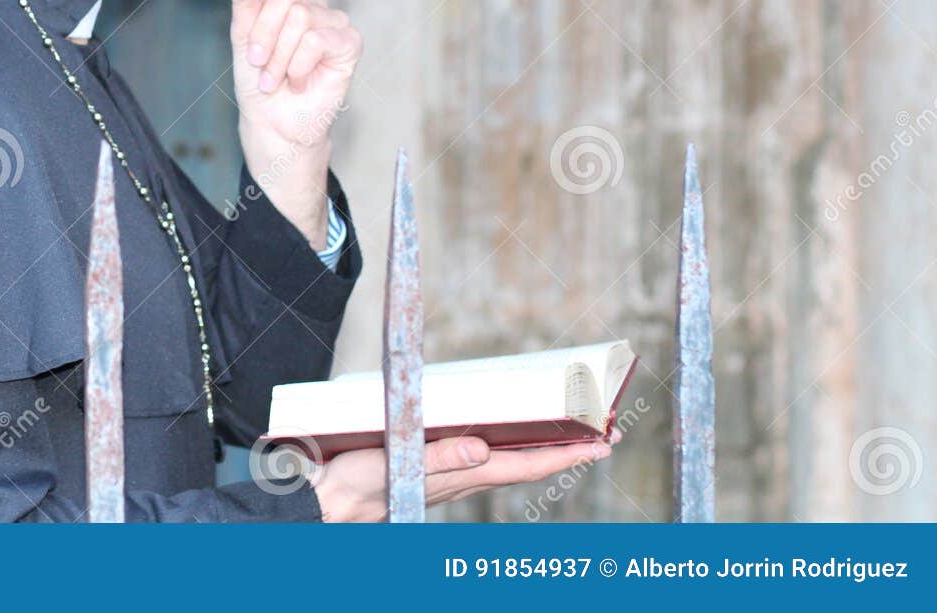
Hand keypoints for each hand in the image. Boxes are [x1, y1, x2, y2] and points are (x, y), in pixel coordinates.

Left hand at [226, 0, 361, 241]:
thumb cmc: (258, 81)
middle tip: (257, 60)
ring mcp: (333, 19)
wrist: (273, 122)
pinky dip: (299, 66)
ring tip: (276, 78)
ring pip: (301, 18)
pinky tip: (299, 82)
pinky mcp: (349, 41)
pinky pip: (317, 40)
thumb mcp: (243, 36)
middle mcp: (312, 0)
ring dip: (279, 56)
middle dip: (264, 30)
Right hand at [311, 430, 622, 521]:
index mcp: (464, 474)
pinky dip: (512, 449)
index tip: (601, 446)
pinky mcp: (439, 471)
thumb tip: (483, 449)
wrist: (334, 502)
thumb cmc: (362, 483)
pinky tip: (510, 440)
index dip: (566, 455)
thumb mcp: (399, 463)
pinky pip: (489, 460)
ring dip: (543, 450)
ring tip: (570, 436)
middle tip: (604, 437)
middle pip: (528, 464)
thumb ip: (440, 458)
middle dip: (567, 451)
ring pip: (511, 463)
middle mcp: (466, 476)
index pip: (526, 464)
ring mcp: (454, 476)